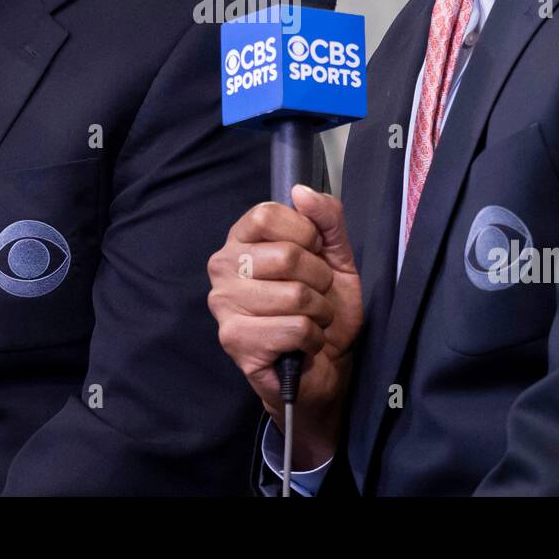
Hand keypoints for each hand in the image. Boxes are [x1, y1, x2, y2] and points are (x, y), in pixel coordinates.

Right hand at [208, 184, 361, 467]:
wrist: (322, 366)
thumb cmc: (322, 308)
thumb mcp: (335, 256)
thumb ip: (326, 218)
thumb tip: (302, 191)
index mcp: (242, 239)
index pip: (267, 214)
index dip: (305, 234)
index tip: (314, 254)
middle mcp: (223, 266)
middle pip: (286, 255)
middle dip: (319, 279)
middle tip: (317, 295)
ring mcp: (224, 304)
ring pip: (294, 294)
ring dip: (319, 311)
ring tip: (311, 319)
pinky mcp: (234, 339)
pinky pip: (294, 327)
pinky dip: (312, 337)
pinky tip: (303, 343)